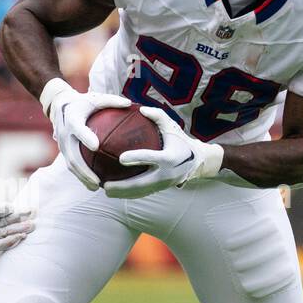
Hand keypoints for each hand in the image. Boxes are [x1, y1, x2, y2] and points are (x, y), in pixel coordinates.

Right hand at [41, 78, 131, 189]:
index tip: (96, 146)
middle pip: (72, 155)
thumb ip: (111, 101)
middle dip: (83, 170)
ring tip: (95, 187)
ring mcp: (62, 144)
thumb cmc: (83, 102)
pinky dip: (81, 175)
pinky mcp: (63, 151)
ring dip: (82, 177)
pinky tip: (93, 184)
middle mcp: (64, 133)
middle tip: (97, 181)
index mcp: (72, 118)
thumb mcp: (96, 98)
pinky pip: (71, 165)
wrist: (60, 106)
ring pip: (70, 164)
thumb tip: (130, 104)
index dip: (85, 137)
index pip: (78, 129)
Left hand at [103, 106, 223, 198]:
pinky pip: (142, 193)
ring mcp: (164, 184)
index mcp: (170, 157)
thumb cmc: (181, 140)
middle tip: (105, 184)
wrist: (197, 162)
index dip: (136, 158)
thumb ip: (158, 116)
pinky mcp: (161, 188)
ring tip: (105, 190)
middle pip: (141, 183)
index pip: (151, 158)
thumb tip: (140, 108)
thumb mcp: (173, 126)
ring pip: (140, 192)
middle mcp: (167, 174)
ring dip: (122, 194)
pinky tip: (115, 192)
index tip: (120, 158)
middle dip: (122, 186)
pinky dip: (128, 194)